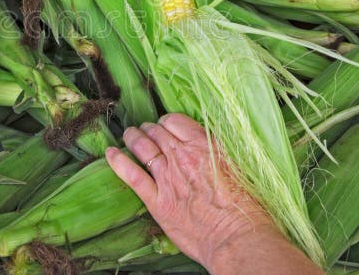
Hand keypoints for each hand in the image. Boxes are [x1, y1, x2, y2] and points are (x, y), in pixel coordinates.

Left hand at [106, 114, 322, 273]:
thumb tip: (208, 144)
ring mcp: (167, 178)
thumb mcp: (238, 167)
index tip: (166, 126)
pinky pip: (132, 175)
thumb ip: (218, 152)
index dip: (167, 122)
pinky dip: (118, 162)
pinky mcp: (158, 201)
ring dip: (133, 137)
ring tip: (129, 134)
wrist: (238, 238)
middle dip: (150, 128)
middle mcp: (182, 156)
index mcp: (204, 145)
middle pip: (157, 132)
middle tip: (147, 130)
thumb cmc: (247, 207)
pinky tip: (110, 153)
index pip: (175, 121)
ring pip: (142, 147)